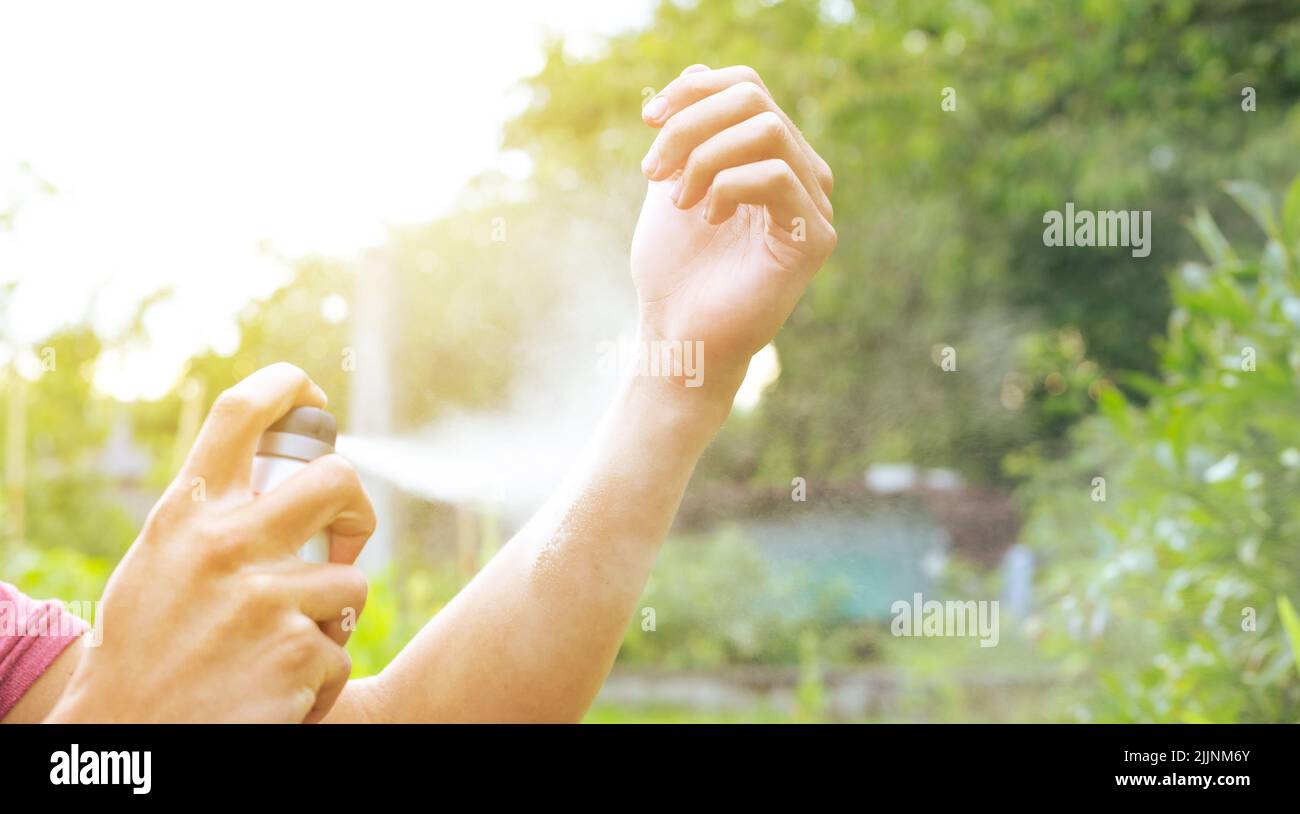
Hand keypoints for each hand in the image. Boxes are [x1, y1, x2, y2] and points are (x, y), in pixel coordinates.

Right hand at [47, 364, 375, 722]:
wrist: (130, 735)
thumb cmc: (146, 649)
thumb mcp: (159, 564)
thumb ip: (211, 520)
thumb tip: (275, 478)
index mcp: (186, 514)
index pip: (240, 415)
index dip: (286, 386)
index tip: (311, 394)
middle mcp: (225, 545)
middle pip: (338, 480)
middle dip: (358, 509)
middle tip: (349, 536)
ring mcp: (266, 597)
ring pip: (350, 580)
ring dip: (329, 617)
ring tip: (276, 648)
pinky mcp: (299, 651)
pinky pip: (340, 648)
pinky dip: (319, 675)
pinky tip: (276, 690)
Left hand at [630, 64, 835, 409]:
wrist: (678, 332)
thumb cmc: (675, 268)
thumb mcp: (672, 181)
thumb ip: (689, 131)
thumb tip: (700, 69)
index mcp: (770, 156)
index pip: (747, 86)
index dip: (694, 89)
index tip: (647, 119)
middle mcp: (801, 173)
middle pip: (753, 99)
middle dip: (690, 126)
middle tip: (652, 171)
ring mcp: (814, 204)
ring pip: (766, 130)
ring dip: (704, 156)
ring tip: (677, 199)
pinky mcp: (814, 238)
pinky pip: (774, 176)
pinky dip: (726, 186)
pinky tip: (705, 218)